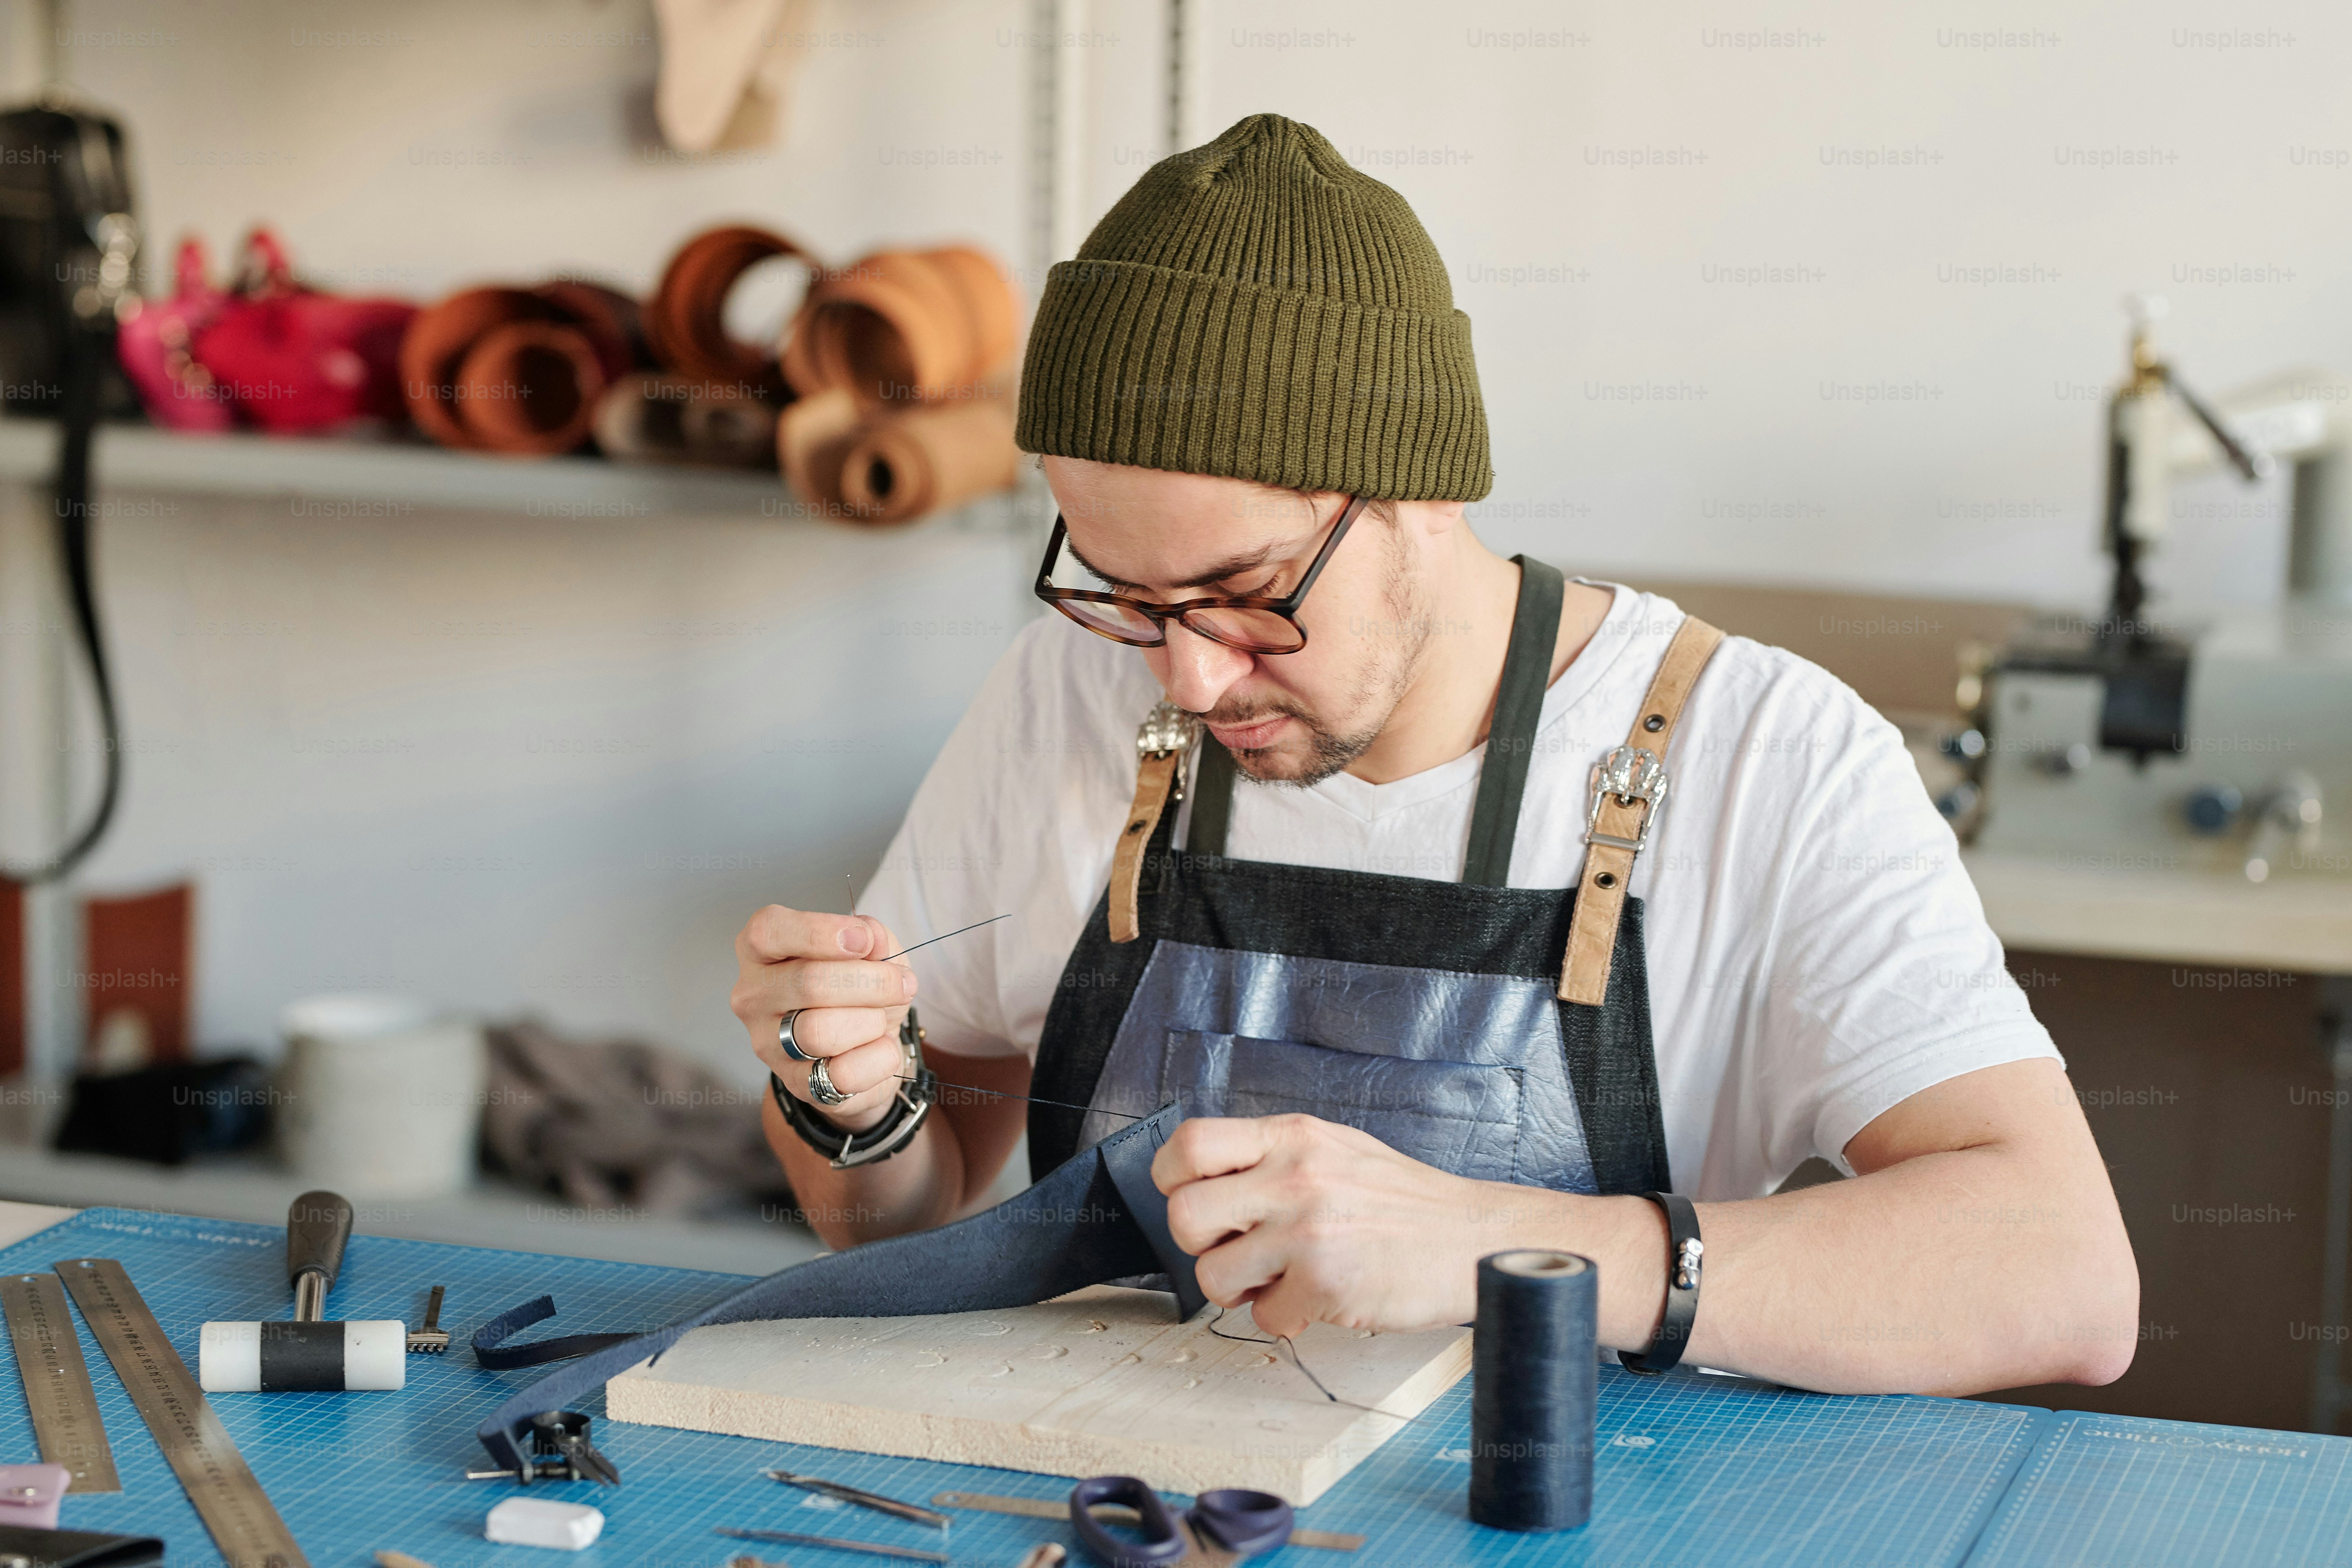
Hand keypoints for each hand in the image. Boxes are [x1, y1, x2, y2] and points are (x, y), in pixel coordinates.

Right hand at [729, 905, 914, 1133]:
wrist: (867, 1046)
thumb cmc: (858, 988)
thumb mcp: (871, 949)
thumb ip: (872, 935)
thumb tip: (871, 937)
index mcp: (761, 950)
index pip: (769, 931)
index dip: (820, 932)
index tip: (863, 940)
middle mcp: (753, 996)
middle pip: (808, 982)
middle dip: (870, 982)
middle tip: (902, 983)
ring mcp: (769, 1043)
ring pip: (820, 1031)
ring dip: (871, 1020)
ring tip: (881, 1018)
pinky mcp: (796, 1083)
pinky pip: (843, 1074)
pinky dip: (878, 1057)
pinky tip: (879, 1047)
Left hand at [1152, 1113, 1539, 1337]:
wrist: (1472, 1239)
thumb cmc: (1405, 1202)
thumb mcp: (1336, 1150)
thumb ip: (1273, 1158)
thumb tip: (1208, 1182)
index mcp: (1292, 1137)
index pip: (1190, 1142)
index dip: (1173, 1178)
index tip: (1192, 1198)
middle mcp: (1294, 1176)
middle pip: (1184, 1214)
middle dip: (1201, 1245)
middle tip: (1236, 1250)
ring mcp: (1307, 1230)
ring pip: (1212, 1276)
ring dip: (1238, 1291)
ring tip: (1277, 1280)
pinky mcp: (1324, 1282)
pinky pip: (1265, 1318)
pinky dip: (1287, 1318)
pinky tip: (1317, 1299)